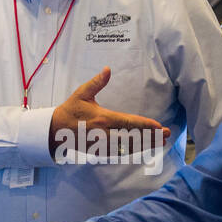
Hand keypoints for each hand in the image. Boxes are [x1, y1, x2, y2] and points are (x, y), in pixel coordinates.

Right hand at [47, 68, 170, 157]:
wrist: (54, 131)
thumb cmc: (70, 110)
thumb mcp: (82, 93)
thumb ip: (97, 82)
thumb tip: (108, 69)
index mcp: (102, 118)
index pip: (129, 123)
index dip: (146, 125)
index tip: (159, 126)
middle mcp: (104, 134)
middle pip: (133, 138)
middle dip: (152, 137)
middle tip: (167, 135)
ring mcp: (102, 145)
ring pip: (129, 147)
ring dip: (146, 145)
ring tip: (161, 142)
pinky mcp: (99, 152)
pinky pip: (120, 152)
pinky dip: (134, 150)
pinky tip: (144, 147)